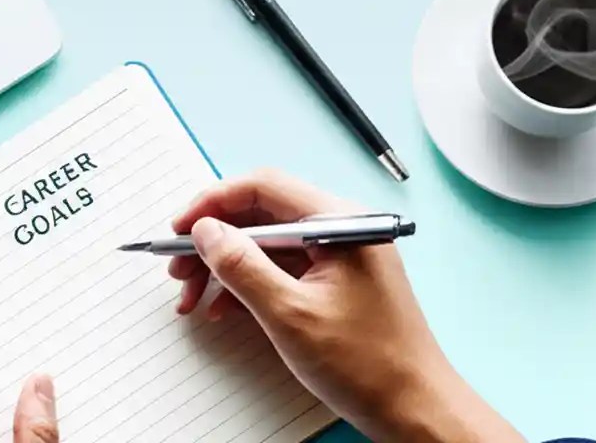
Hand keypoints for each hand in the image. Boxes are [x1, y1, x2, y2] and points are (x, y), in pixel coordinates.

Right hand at [169, 170, 524, 442]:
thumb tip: (206, 231)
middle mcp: (340, 228)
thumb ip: (242, 267)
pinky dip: (248, 284)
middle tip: (179, 270)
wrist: (415, 408)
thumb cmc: (368, 364)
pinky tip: (224, 309)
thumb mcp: (290, 314)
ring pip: (266, 243)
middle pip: (261, 215)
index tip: (180, 228)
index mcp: (338, 221)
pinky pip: (281, 268)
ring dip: (225, 267)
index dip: (213, 203)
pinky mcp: (335, 280)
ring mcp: (338, 254)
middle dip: (214, 241)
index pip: (263, 187)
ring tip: (194, 298)